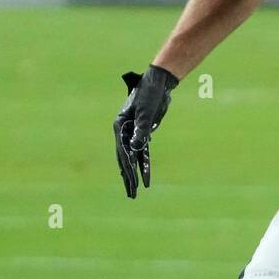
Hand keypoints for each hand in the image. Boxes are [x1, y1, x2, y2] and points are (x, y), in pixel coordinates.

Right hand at [114, 63, 178, 198]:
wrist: (159, 83)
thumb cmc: (149, 94)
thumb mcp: (145, 112)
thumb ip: (141, 131)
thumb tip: (136, 149)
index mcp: (119, 126)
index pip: (123, 153)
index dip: (128, 169)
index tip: (133, 183)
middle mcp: (124, 131)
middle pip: (125, 159)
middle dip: (128, 178)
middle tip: (131, 195)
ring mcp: (133, 133)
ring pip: (133, 158)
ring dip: (135, 175)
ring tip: (135, 192)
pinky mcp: (143, 133)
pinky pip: (143, 153)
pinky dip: (144, 165)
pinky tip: (146, 178)